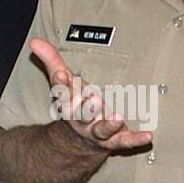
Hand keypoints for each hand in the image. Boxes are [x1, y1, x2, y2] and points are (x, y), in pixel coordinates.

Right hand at [31, 37, 152, 152]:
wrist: (80, 139)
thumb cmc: (76, 103)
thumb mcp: (65, 82)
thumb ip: (52, 61)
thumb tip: (35, 41)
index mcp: (68, 105)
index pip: (62, 93)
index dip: (61, 84)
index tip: (61, 74)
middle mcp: (81, 120)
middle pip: (81, 114)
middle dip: (85, 107)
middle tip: (91, 98)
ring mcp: (98, 131)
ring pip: (102, 130)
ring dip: (109, 124)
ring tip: (117, 117)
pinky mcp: (114, 139)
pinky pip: (125, 141)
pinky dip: (136, 140)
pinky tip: (148, 136)